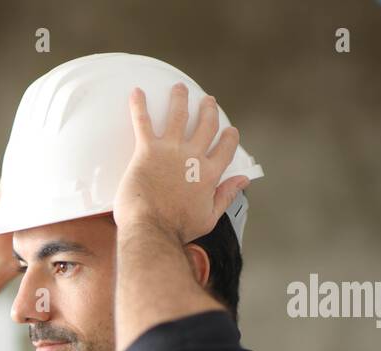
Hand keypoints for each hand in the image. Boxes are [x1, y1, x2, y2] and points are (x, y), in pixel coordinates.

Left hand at [112, 83, 248, 243]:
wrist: (151, 231)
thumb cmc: (177, 230)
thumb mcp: (209, 218)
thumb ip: (226, 196)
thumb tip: (243, 181)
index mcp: (209, 174)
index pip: (226, 148)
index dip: (229, 137)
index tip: (230, 130)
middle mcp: (193, 157)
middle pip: (206, 125)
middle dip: (209, 110)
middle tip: (207, 101)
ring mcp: (171, 150)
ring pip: (179, 115)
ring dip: (180, 98)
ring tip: (179, 88)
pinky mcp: (147, 150)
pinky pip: (142, 121)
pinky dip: (139, 105)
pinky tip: (136, 92)